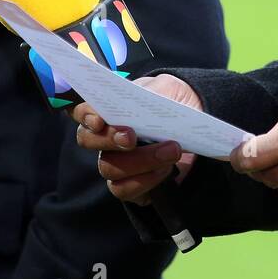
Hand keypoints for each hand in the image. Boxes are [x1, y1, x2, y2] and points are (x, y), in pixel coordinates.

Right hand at [69, 75, 202, 205]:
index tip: (99, 120)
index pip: (83, 111)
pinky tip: (165, 169)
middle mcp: (104, 138)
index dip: (85, 115)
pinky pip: (124, 190)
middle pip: (87, 141)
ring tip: (170, 150)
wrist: (194, 130)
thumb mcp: (167, 89)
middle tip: (131, 138)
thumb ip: (154, 90)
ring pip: (108, 168)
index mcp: (109, 110)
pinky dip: (146, 180)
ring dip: (140, 160)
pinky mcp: (130, 186)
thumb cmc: (173, 105)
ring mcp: (115, 163)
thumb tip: (147, 98)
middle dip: (108, 139)